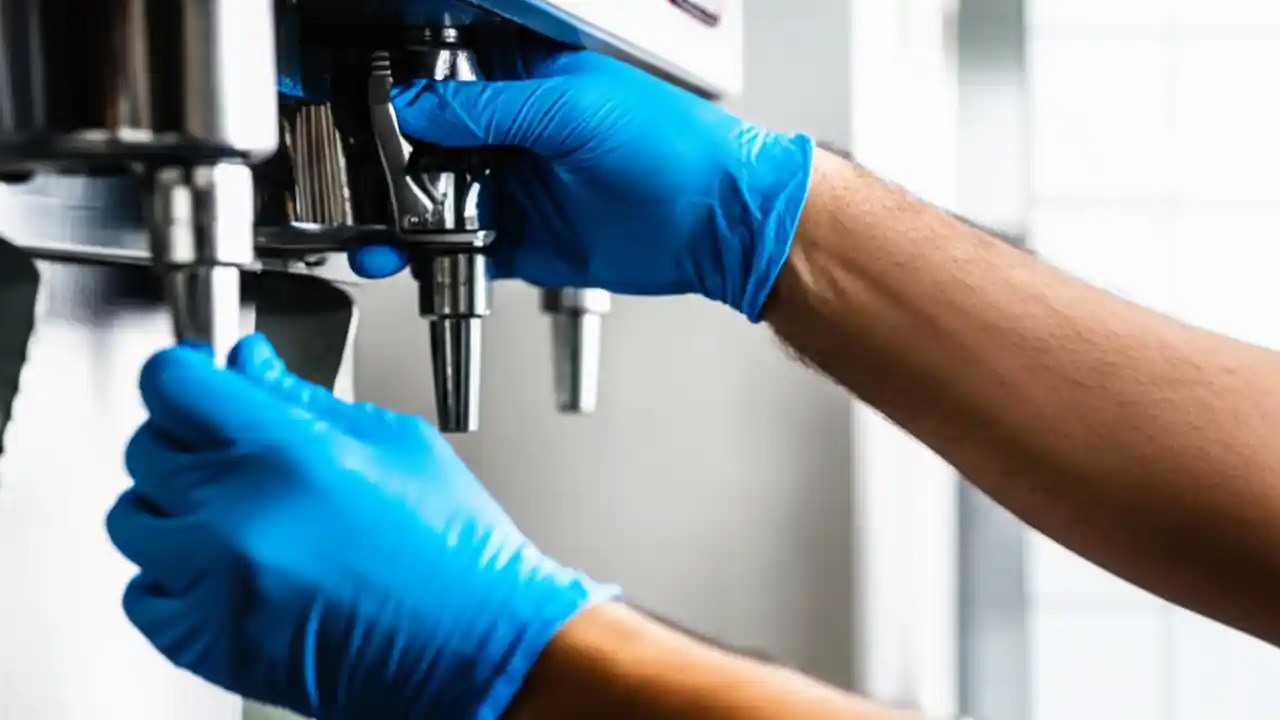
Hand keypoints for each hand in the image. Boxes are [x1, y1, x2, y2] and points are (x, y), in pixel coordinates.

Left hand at [107, 335, 617, 718]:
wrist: (474, 648)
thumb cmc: (453, 553)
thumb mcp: (394, 443)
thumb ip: (306, 400)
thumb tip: (254, 368)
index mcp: (285, 452)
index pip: (172, 385)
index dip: (184, 371)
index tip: (197, 377)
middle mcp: (234, 516)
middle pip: (147, 446)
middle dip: (187, 436)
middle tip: (234, 447)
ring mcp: (212, 583)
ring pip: (134, 518)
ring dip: (172, 507)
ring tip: (231, 513)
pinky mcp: (206, 642)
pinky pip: (143, 593)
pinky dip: (170, 576)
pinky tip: (224, 567)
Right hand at [348, 46, 813, 320]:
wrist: (720, 220)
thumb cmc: (671, 144)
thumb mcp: (570, 107)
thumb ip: (487, 108)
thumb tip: (416, 107)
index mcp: (525, 83)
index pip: (442, 80)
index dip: (399, 95)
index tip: (360, 114)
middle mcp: (515, 135)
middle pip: (430, 145)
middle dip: (388, 163)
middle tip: (350, 179)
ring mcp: (519, 189)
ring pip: (440, 200)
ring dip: (401, 214)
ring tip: (368, 227)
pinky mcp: (526, 242)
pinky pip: (465, 249)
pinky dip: (432, 255)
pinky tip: (404, 255)